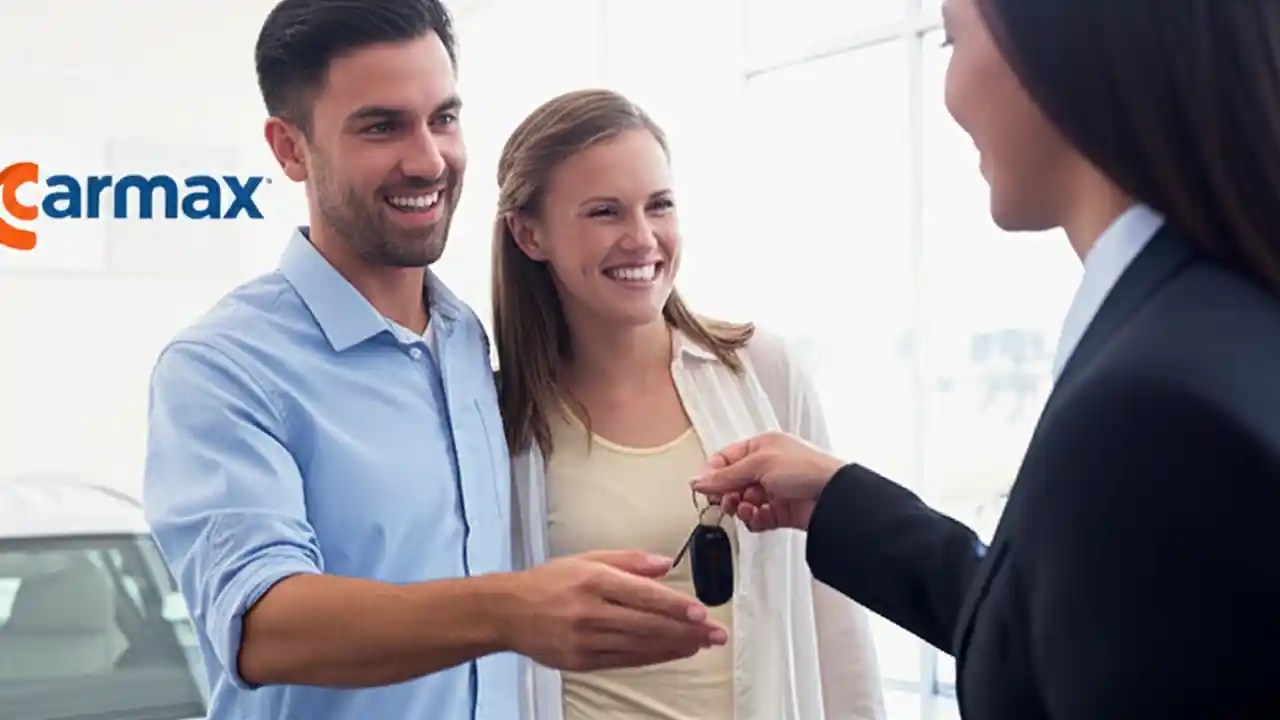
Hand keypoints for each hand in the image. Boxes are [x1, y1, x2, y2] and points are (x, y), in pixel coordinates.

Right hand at [502, 550, 727, 670]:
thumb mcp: (587, 558)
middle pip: (648, 624)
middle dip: (687, 631)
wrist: (507, 612)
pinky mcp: (582, 661)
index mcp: (593, 580)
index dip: (675, 606)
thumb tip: (665, 565)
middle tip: (716, 634)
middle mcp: (590, 611)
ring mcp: (585, 640)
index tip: (701, 613)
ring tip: (701, 644)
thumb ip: (628, 560)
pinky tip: (673, 653)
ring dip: (676, 646)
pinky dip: (653, 657)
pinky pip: (626, 660)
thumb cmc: (549, 581)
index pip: (643, 595)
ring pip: (641, 646)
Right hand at [690, 431, 844, 531]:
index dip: (713, 473)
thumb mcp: (759, 464)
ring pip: (742, 503)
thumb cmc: (805, 469)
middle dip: (726, 493)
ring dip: (739, 507)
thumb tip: (697, 481)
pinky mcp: (779, 512)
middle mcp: (766, 467)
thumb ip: (725, 476)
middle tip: (726, 499)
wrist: (832, 497)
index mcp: (761, 447)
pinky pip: (756, 518)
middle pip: (731, 483)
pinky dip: (753, 519)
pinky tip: (757, 516)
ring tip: (744, 508)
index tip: (704, 487)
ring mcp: (772, 491)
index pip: (725, 459)